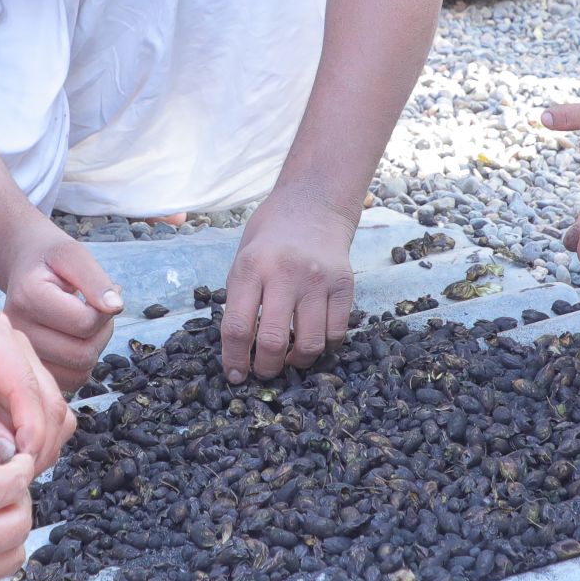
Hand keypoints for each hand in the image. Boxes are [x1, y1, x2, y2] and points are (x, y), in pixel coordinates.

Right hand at [0, 225, 123, 386]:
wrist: (23, 267)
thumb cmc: (51, 261)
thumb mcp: (74, 255)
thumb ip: (95, 280)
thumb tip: (115, 307)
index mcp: (28, 296)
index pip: (84, 322)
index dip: (103, 310)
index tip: (99, 293)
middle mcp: (17, 330)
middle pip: (82, 353)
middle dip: (101, 333)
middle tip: (96, 310)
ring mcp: (20, 353)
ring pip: (79, 373)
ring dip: (93, 350)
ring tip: (85, 324)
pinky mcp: (30, 369)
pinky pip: (71, 383)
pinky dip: (82, 365)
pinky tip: (76, 340)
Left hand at [0, 310, 72, 471]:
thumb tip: (9, 454)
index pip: (26, 385)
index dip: (31, 428)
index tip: (22, 463)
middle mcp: (13, 344)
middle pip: (48, 399)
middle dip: (39, 442)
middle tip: (17, 477)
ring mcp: (18, 365)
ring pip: (51, 412)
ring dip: (40, 446)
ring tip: (13, 472)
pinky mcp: (15, 387)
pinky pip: (38, 419)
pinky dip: (32, 444)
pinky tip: (10, 462)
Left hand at [220, 190, 354, 381]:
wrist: (314, 204)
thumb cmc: (271, 235)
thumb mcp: (243, 258)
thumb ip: (241, 299)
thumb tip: (238, 350)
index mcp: (251, 267)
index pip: (237, 327)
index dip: (234, 360)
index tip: (235, 376)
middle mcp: (285, 274)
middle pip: (274, 342)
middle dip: (266, 369)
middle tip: (264, 372)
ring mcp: (318, 280)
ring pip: (310, 344)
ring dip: (298, 362)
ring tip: (291, 359)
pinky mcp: (344, 285)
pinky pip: (337, 332)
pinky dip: (325, 346)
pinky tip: (314, 340)